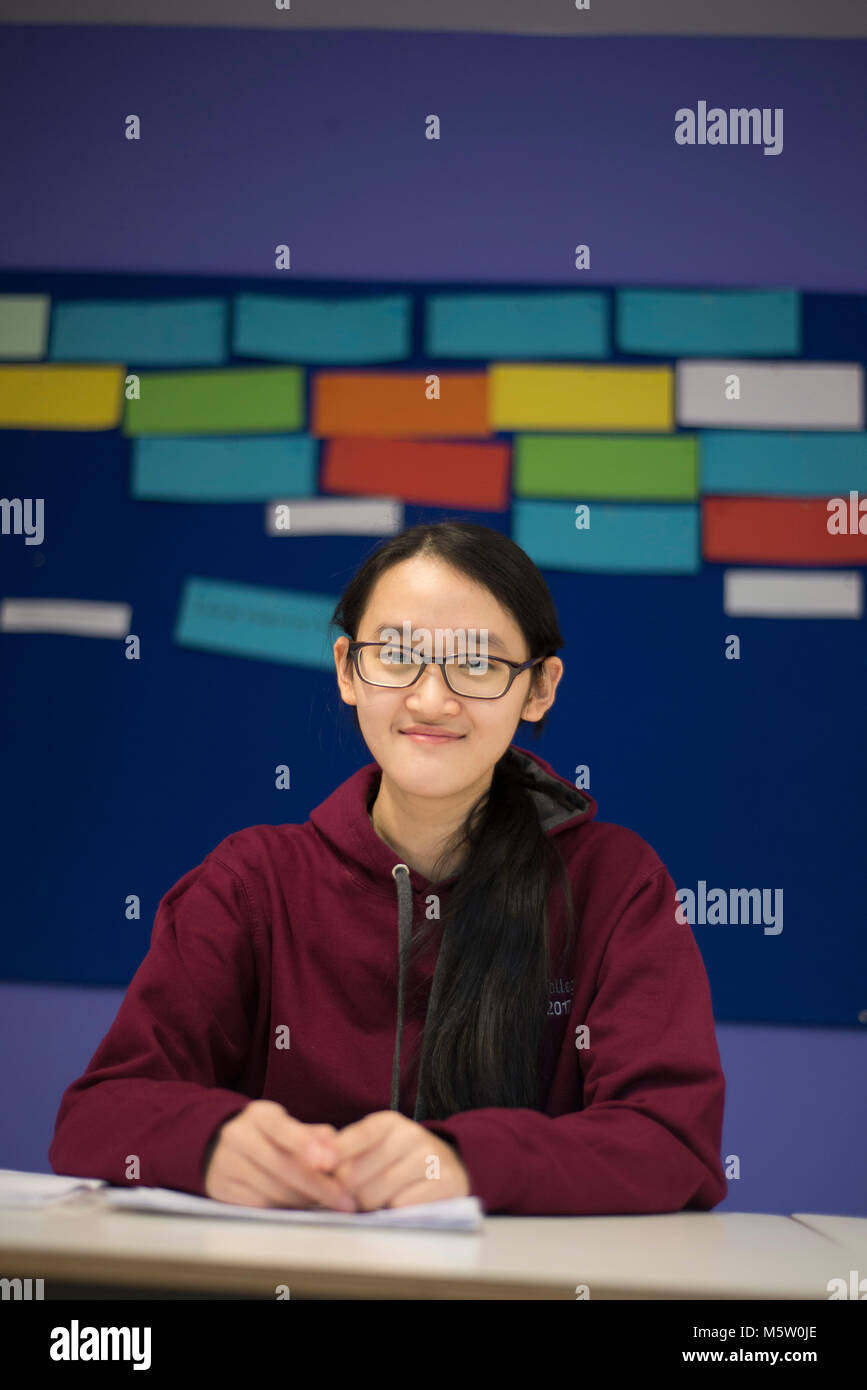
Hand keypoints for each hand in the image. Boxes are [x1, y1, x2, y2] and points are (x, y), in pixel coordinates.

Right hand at [203, 1100, 357, 1209]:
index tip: (330, 1162)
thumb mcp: (286, 1125)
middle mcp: (238, 1136)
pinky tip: (303, 1206)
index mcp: (259, 1115)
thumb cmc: (265, 1135)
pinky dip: (286, 1208)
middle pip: (282, 1166)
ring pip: (274, 1190)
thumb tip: (337, 1147)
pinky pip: (261, 1205)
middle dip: (318, 1186)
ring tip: (330, 1203)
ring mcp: (226, 1164)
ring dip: (306, 1200)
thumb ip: (313, 1135)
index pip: (283, 1128)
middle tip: (346, 1200)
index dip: (306, 1145)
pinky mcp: (222, 1190)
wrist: (217, 1146)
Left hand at [328, 1110, 470, 1209]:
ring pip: (374, 1195)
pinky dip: (394, 1211)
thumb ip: (342, 1152)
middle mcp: (411, 1135)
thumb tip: (314, 1162)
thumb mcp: (373, 1147)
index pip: (359, 1135)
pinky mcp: (445, 1182)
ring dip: (368, 1205)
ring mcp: (430, 1158)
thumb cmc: (396, 1160)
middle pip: (356, 1175)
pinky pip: (400, 1207)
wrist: (446, 1166)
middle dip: (347, 1191)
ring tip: (376, 1199)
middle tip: (354, 1194)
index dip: (336, 1151)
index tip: (318, 1165)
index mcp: (388, 1122)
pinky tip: (399, 1203)